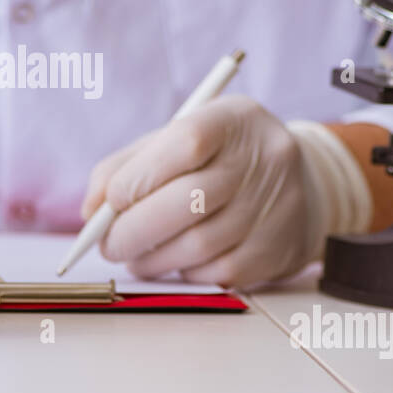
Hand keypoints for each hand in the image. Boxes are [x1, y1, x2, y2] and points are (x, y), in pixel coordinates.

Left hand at [79, 95, 310, 288]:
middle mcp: (263, 160)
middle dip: (133, 230)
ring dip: (151, 258)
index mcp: (233, 119)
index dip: (139, 176)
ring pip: (198, 246)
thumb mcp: (179, 140)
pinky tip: (173, 262)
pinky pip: (215, 273)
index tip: (110, 202)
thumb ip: (128, 165)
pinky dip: (182, 273)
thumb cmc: (218, 160)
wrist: (301, 186)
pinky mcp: (275, 251)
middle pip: (189, 200)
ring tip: (134, 255)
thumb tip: (91, 211)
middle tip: (107, 244)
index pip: (186, 142)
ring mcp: (274, 207)